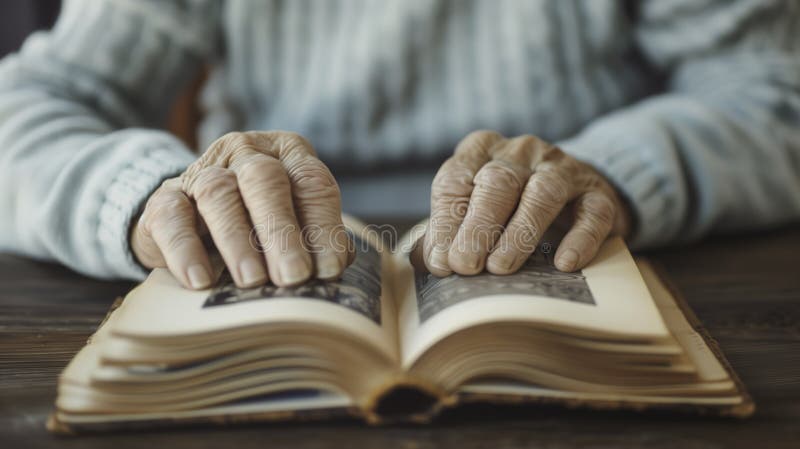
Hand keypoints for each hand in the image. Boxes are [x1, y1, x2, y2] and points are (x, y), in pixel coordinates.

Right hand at [131, 131, 351, 289]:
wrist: (192, 216)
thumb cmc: (259, 223)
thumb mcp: (293, 222)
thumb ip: (316, 237)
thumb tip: (339, 265)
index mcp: (287, 153)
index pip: (311, 182)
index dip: (323, 226)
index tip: (329, 269)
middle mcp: (245, 152)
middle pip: (265, 181)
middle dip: (282, 232)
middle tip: (294, 277)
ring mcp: (201, 170)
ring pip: (219, 194)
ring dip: (238, 241)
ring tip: (253, 281)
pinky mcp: (164, 197)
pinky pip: (172, 217)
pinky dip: (186, 250)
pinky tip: (201, 280)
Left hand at [421, 130, 630, 275]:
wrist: (575, 194)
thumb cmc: (510, 206)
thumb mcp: (474, 209)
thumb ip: (448, 230)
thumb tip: (427, 263)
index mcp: (480, 150)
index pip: (456, 180)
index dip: (445, 222)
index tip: (440, 262)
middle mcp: (520, 152)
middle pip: (497, 183)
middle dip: (478, 227)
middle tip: (466, 266)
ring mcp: (562, 168)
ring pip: (542, 193)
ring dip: (519, 233)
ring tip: (500, 268)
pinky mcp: (597, 193)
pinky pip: (591, 213)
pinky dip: (579, 239)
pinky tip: (564, 263)